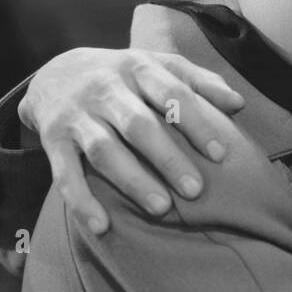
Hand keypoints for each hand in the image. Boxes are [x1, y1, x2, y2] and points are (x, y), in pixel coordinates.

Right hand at [19, 47, 245, 231]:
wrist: (54, 74)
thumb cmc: (122, 76)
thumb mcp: (157, 65)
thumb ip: (199, 81)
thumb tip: (238, 104)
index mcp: (137, 68)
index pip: (170, 93)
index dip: (195, 122)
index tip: (219, 153)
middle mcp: (105, 89)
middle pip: (138, 125)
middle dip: (167, 158)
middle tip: (195, 190)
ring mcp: (77, 116)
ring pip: (104, 150)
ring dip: (132, 180)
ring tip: (162, 208)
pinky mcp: (53, 140)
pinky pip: (64, 174)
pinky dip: (81, 201)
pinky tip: (101, 226)